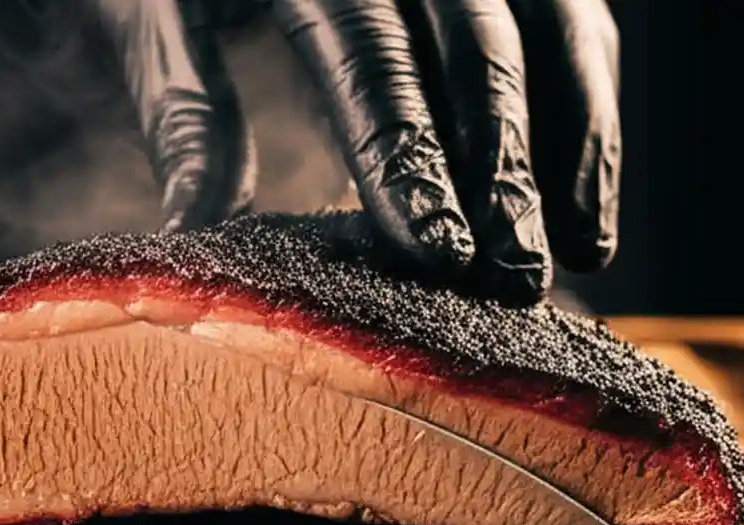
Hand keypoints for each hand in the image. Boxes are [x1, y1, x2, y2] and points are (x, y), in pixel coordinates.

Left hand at [94, 0, 620, 305]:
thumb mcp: (153, 10)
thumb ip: (186, 107)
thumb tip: (193, 230)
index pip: (368, 55)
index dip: (408, 157)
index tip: (439, 256)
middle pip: (475, 49)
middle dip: (502, 170)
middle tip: (516, 277)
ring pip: (548, 31)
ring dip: (570, 144)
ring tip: (579, 251)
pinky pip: (576, 22)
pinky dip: (590, 107)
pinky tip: (589, 194)